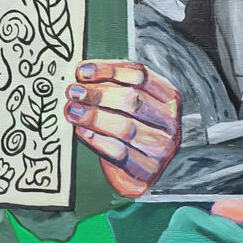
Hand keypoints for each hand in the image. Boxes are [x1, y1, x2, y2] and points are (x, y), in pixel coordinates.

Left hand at [66, 61, 181, 197]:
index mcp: (169, 97)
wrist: (143, 172)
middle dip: (99, 94)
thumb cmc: (134, 131)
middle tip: (73, 92)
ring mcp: (161, 147)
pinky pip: (119, 153)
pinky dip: (97, 141)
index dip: (108, 70)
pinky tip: (82, 132)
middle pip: (134, 100)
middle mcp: (169, 121)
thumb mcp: (132, 105)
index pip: (140, 75)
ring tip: (72, 111)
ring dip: (94, 117)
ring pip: (125, 127)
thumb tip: (83, 75)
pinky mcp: (147, 170)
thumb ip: (113, 88)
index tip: (82, 72)